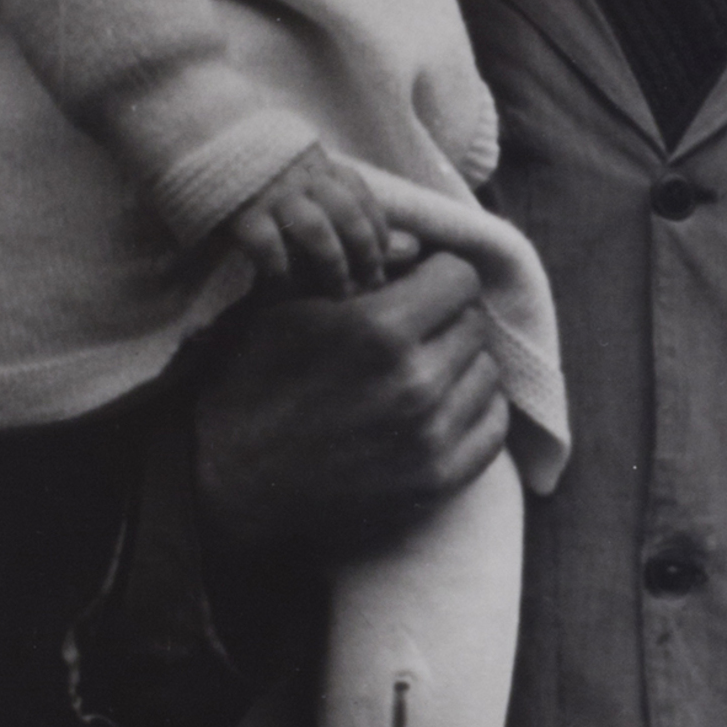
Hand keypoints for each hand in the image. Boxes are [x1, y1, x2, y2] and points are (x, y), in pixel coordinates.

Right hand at [193, 250, 508, 557]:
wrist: (234, 482)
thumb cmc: (256, 383)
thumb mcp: (285, 307)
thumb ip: (352, 265)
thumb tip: (416, 245)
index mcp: (378, 329)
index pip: (459, 278)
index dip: (437, 278)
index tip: (418, 289)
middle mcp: (415, 382)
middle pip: (475, 325)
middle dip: (448, 320)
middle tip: (416, 333)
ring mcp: (431, 437)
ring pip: (487, 373)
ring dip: (462, 366)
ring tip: (424, 371)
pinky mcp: (439, 481)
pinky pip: (492, 426)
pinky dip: (475, 410)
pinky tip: (442, 407)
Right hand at [226, 145, 390, 296]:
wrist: (189, 120)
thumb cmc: (245, 153)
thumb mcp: (295, 164)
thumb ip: (336, 196)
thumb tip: (403, 242)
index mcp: (315, 161)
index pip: (362, 196)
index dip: (379, 231)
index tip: (385, 260)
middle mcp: (300, 174)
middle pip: (349, 215)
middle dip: (367, 253)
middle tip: (372, 284)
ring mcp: (270, 191)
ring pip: (317, 231)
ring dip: (333, 265)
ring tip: (339, 292)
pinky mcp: (238, 210)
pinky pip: (267, 246)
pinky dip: (280, 270)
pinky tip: (284, 287)